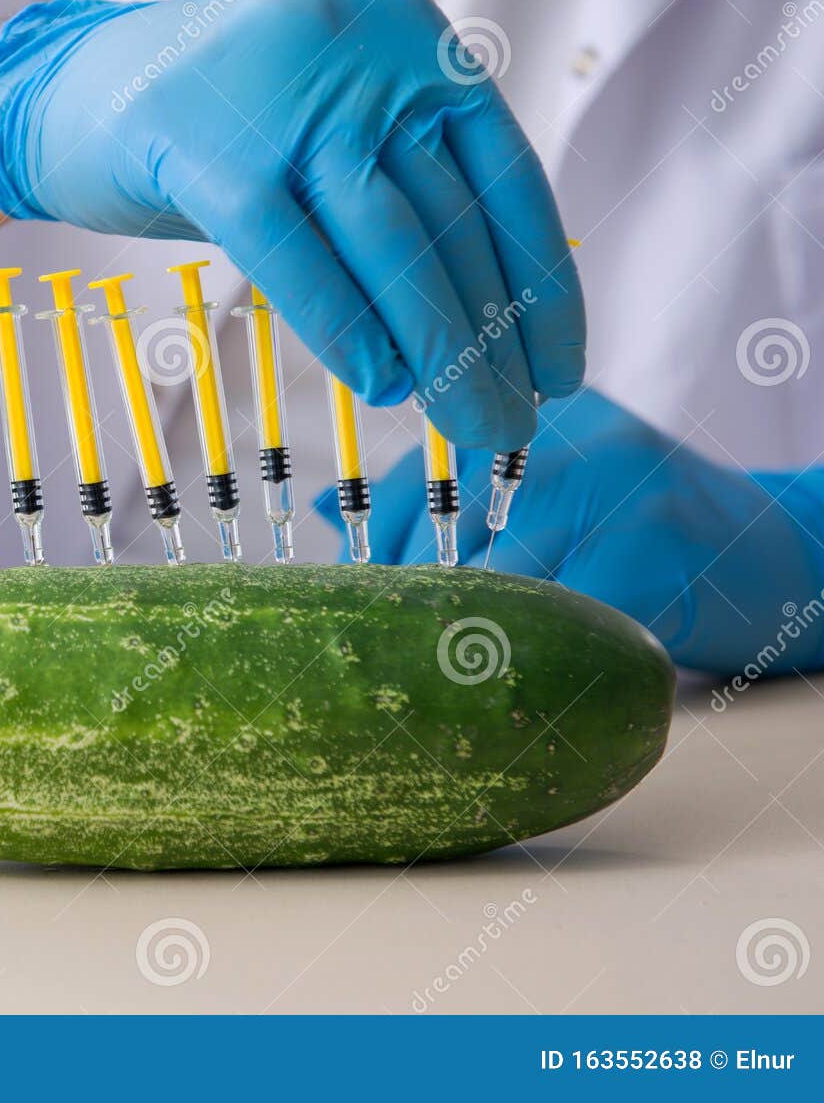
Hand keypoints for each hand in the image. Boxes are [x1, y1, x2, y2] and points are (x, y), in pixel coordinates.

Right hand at [0, 0, 582, 448]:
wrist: (63, 89)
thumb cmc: (206, 121)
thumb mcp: (324, 123)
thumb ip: (396, 181)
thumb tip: (479, 307)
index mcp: (404, 36)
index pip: (503, 174)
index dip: (537, 281)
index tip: (556, 365)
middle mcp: (357, 52)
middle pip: (448, 220)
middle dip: (488, 337)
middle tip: (509, 420)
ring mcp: (283, 96)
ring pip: (386, 243)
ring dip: (435, 349)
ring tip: (464, 421)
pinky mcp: (209, 150)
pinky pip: (293, 257)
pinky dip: (342, 328)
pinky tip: (379, 385)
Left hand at [317, 390, 823, 674]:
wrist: (795, 553)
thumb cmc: (653, 530)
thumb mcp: (553, 485)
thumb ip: (450, 494)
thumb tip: (325, 508)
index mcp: (535, 421)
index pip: (416, 482)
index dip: (377, 552)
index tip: (360, 602)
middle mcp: (569, 442)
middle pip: (440, 534)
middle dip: (406, 602)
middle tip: (386, 650)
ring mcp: (612, 495)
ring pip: (489, 582)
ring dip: (458, 639)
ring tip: (444, 673)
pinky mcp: (646, 558)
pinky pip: (551, 623)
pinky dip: (524, 661)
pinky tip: (516, 681)